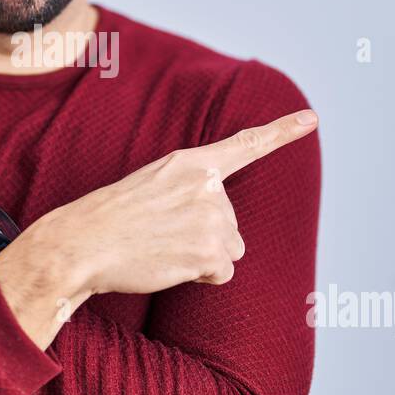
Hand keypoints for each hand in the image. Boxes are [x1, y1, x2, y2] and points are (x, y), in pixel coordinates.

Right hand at [13, 109, 317, 297]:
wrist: (81, 243)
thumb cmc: (110, 221)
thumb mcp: (152, 187)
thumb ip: (190, 194)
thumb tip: (223, 244)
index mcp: (189, 163)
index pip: (245, 145)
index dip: (282, 131)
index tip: (312, 118)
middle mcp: (206, 185)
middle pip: (231, 224)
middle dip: (204, 237)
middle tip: (160, 235)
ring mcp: (211, 216)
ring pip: (229, 250)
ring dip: (202, 258)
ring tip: (162, 249)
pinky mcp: (211, 250)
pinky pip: (221, 273)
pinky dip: (199, 276)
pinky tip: (168, 264)